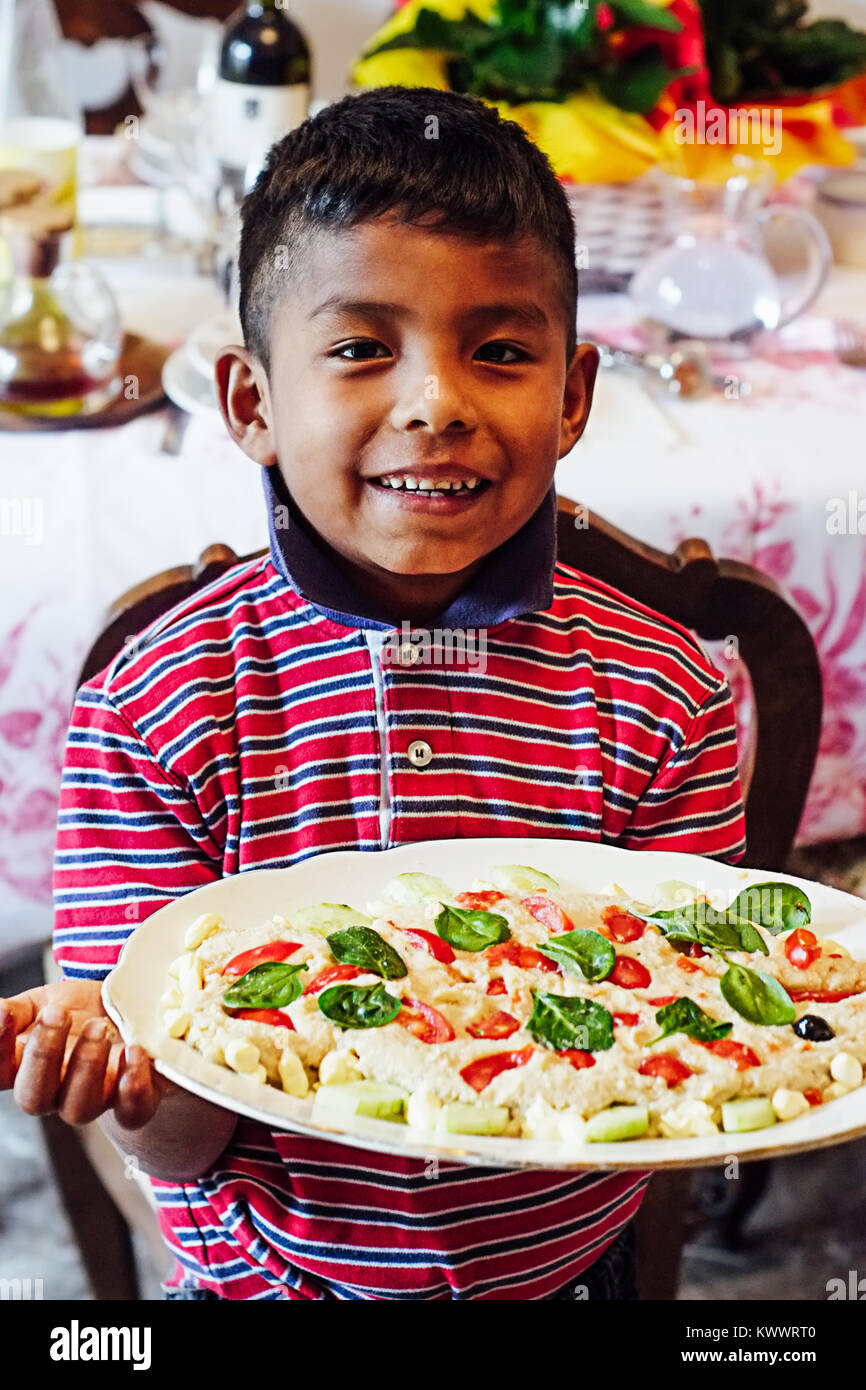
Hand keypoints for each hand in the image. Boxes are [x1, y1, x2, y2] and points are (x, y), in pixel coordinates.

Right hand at [0, 979, 168, 1127]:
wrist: (135, 1011)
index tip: (6, 1012)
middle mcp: (57, 1091)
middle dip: (42, 1055)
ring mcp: (97, 1098)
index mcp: (27, 1068)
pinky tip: (135, 1052)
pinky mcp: (137, 1098)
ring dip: (87, 1066)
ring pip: (80, 1107)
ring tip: (98, 1026)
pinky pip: (132, 1112)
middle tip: (57, 1014)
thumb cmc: (81, 1010)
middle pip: (34, 1099)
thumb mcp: (45, 1001)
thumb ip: (17, 1011)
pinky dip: (134, 1088)